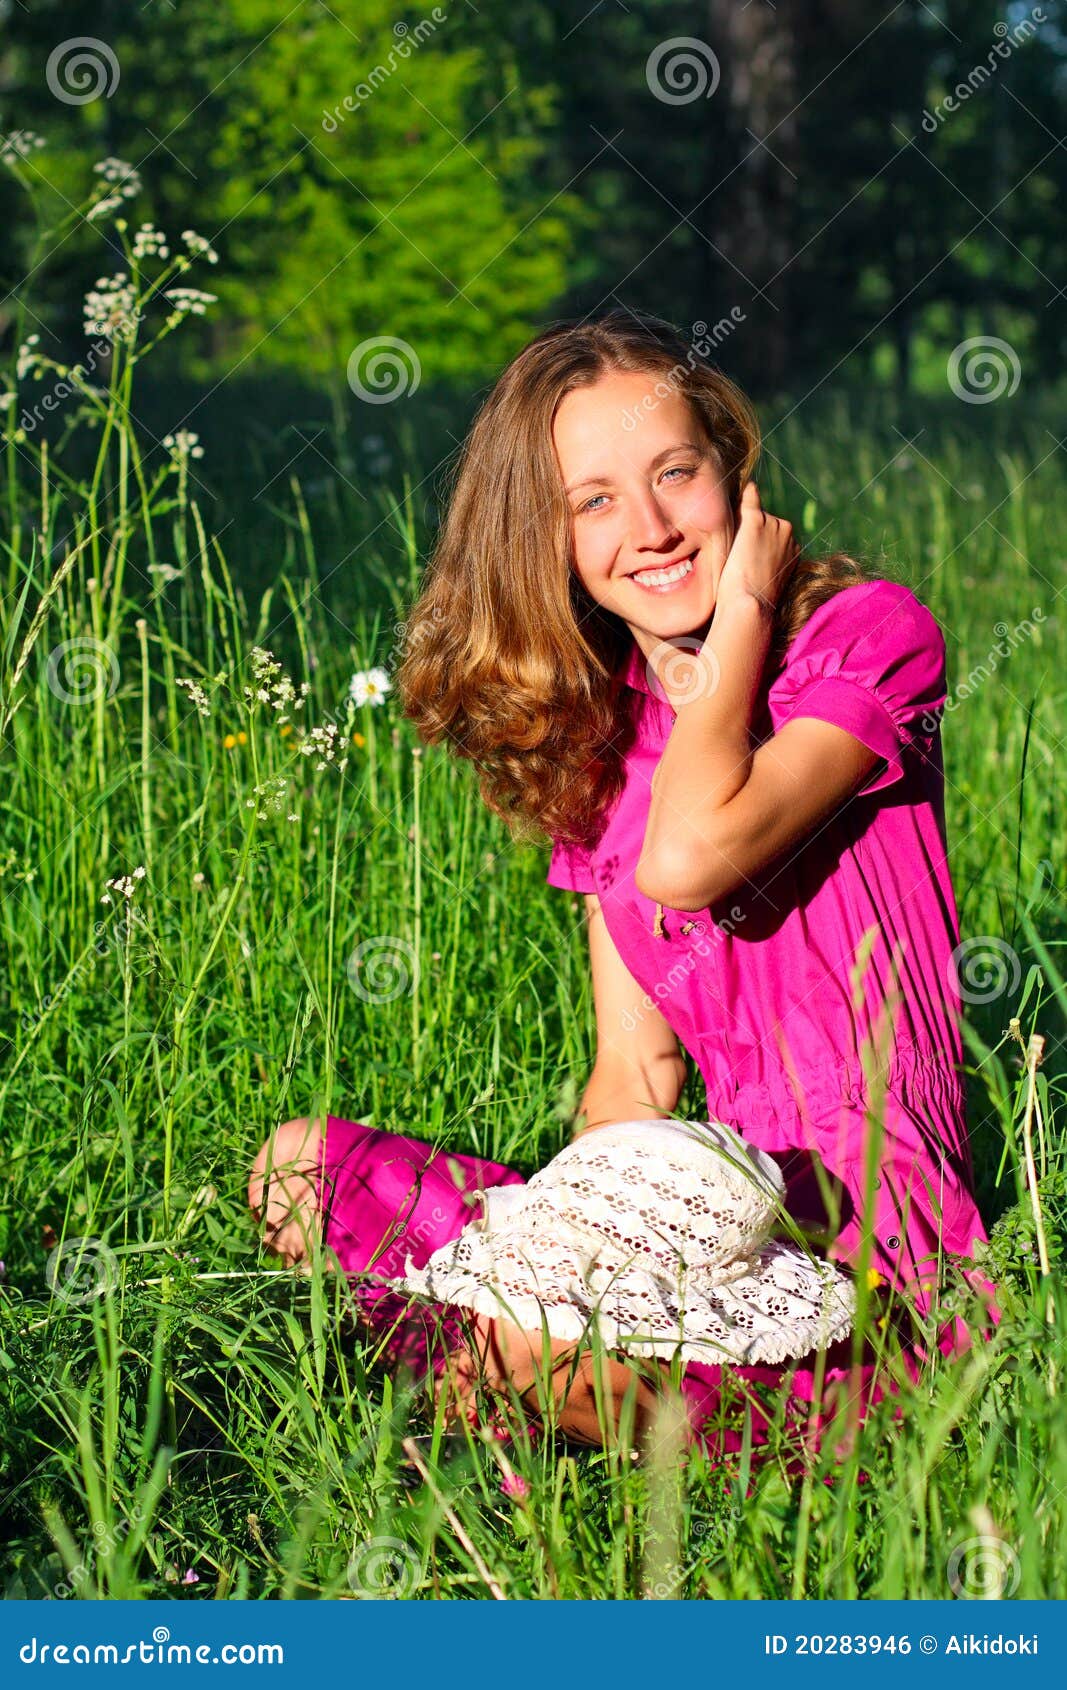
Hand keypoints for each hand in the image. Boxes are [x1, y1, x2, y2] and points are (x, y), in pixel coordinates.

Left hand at [715, 479, 798, 615]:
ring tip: (733, 551)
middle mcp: (788, 532)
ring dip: (742, 526)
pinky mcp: (756, 521)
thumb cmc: (753, 602)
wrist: (750, 606)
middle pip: (764, 521)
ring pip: (753, 515)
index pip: (772, 534)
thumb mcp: (767, 579)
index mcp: (794, 548)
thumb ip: (766, 561)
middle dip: (751, 533)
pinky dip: (745, 496)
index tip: (749, 559)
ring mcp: (773, 524)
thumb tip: (754, 553)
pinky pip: (749, 500)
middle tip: (740, 558)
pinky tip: (740, 493)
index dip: (757, 544)